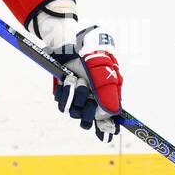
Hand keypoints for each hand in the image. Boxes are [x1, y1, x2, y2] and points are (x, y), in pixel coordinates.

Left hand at [56, 25, 122, 142]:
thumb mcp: (103, 70)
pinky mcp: (63, 92)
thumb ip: (107, 92)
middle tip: (88, 95)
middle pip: (89, 120)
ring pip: (75, 113)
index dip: (108, 129)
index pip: (109, 118)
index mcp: (108, 93)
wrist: (68, 39)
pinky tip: (68, 79)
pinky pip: (62, 104)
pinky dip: (65, 93)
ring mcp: (78, 96)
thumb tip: (112, 114)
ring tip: (76, 80)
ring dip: (76, 96)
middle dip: (87, 110)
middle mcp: (93, 98)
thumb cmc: (90, 52)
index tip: (107, 135)